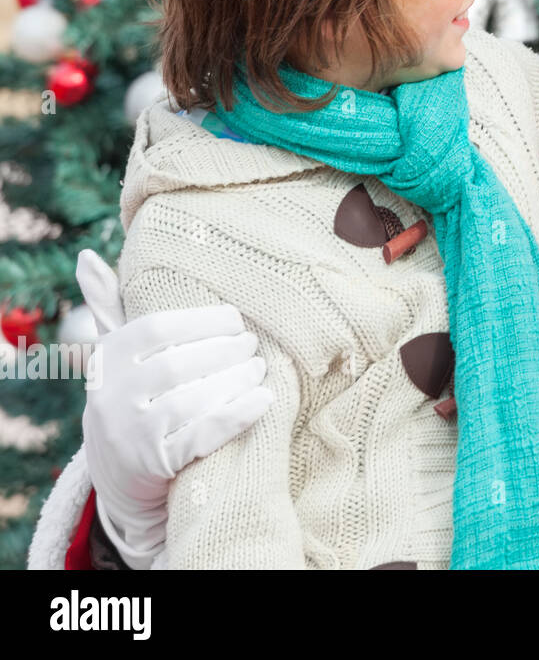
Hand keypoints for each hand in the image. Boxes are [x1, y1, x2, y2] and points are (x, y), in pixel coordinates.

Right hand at [77, 250, 273, 568]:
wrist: (121, 471)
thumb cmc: (133, 394)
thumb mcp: (118, 355)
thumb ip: (109, 307)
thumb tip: (86, 256)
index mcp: (107, 359)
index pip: (157, 329)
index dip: (202, 321)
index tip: (235, 319)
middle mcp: (112, 395)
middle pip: (179, 364)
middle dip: (225, 351)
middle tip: (254, 346)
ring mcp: (130, 434)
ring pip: (192, 399)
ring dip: (236, 380)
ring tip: (259, 369)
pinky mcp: (155, 464)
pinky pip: (203, 434)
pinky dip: (238, 414)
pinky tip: (264, 399)